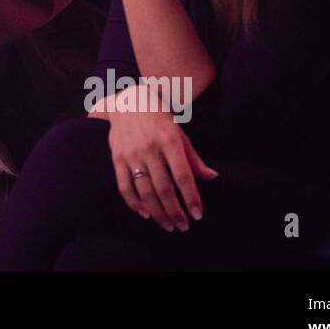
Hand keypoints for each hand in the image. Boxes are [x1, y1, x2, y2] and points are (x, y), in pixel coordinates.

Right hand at [99, 84, 217, 230]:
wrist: (128, 101)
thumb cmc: (159, 118)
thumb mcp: (179, 133)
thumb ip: (193, 157)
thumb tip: (211, 177)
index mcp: (169, 141)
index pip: (182, 176)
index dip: (191, 198)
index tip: (197, 215)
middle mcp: (149, 148)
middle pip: (163, 188)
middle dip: (175, 212)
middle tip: (183, 226)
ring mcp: (131, 154)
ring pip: (145, 191)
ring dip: (158, 213)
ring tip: (168, 225)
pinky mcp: (117, 158)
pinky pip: (124, 187)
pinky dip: (135, 204)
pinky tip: (146, 214)